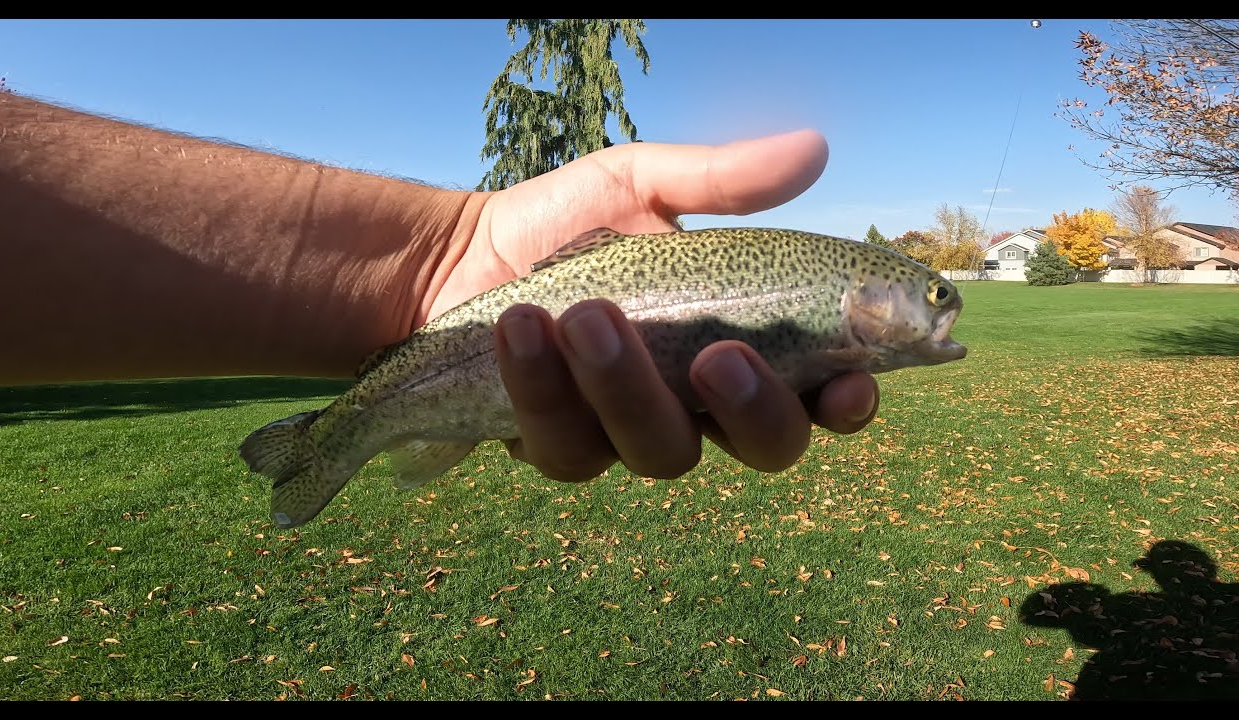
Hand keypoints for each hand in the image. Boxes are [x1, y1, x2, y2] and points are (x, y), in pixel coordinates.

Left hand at [434, 130, 880, 480]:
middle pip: (764, 447)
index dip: (846, 401)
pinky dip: (544, 385)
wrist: (458, 255)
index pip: (819, 394)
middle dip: (752, 410)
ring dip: (628, 385)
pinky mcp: (555, 447)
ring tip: (588, 315)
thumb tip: (814, 149)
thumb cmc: (565, 224)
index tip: (850, 378)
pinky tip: (520, 329)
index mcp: (739, 345)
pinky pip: (567, 446)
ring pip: (660, 451)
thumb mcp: (642, 185)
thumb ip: (722, 180)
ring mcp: (626, 434)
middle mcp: (697, 404)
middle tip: (718, 356)